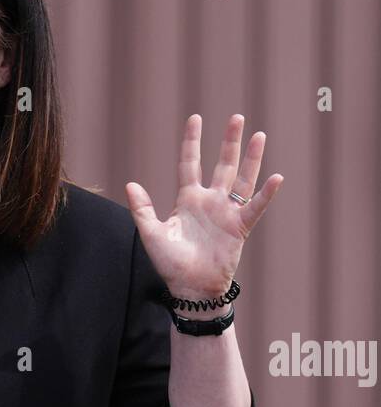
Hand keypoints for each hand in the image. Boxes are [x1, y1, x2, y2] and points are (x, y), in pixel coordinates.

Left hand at [125, 113, 282, 300]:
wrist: (190, 288)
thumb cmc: (171, 264)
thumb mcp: (152, 234)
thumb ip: (143, 209)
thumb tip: (130, 184)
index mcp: (187, 200)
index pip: (189, 163)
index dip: (192, 142)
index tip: (195, 118)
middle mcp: (210, 201)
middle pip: (222, 165)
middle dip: (229, 142)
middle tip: (237, 118)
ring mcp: (226, 212)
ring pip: (242, 179)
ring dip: (251, 158)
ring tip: (259, 135)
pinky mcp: (240, 227)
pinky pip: (255, 206)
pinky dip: (266, 193)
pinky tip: (276, 177)